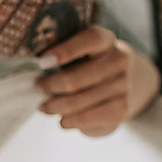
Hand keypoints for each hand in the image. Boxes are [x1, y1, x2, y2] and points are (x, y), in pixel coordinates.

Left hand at [34, 25, 158, 137]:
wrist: (126, 82)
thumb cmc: (90, 65)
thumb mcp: (82, 52)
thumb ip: (62, 57)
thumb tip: (34, 74)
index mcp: (106, 40)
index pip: (90, 40)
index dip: (66, 50)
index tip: (42, 61)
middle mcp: (118, 60)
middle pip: (76, 79)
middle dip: (51, 86)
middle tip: (36, 90)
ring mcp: (122, 86)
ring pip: (77, 102)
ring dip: (55, 107)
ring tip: (45, 107)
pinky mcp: (120, 109)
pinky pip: (86, 119)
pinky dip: (68, 121)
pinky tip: (63, 120)